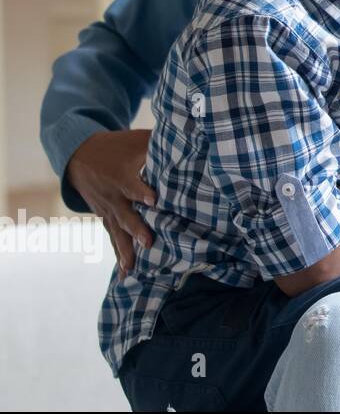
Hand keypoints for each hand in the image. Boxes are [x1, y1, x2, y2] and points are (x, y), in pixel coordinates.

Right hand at [65, 129, 155, 276]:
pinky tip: (125, 273)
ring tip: (131, 269)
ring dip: (124, 250)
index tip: (153, 200)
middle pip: (125, 214)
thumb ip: (159, 143)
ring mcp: (107, 209)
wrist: (78, 156)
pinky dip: (118, 254)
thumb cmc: (115, 146)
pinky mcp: (105, 217)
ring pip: (116, 231)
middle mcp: (112, 195)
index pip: (132, 184)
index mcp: (120, 175)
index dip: (141, 192)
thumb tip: (189, 140)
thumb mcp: (135, 140)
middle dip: (136, 229)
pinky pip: (112, 237)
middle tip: (148, 242)